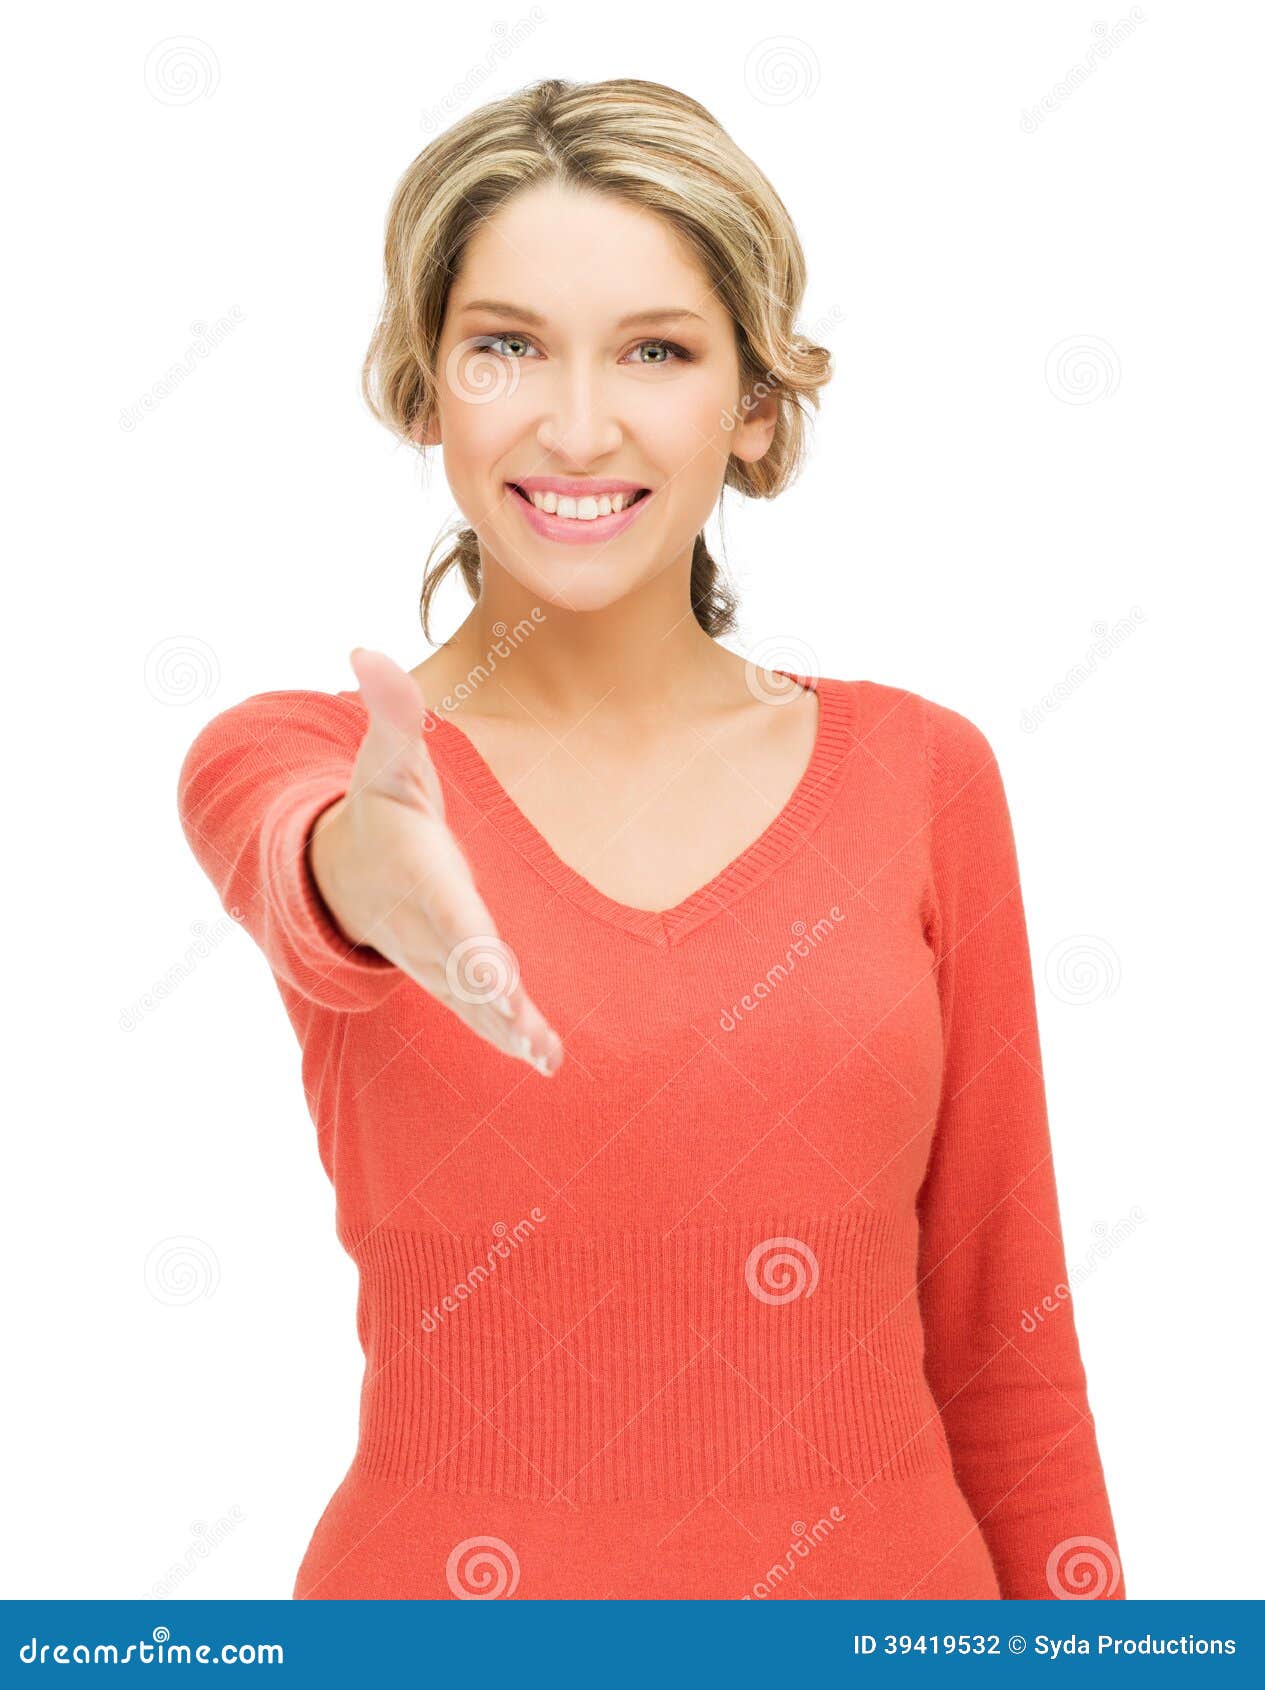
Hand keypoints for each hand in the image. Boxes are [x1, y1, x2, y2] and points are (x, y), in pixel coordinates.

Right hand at [308, 647, 562, 1076]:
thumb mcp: (383, 757)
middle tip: (530, 1038)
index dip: (470, 945)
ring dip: (505, 1032)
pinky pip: (477, 1010)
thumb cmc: (379, 809)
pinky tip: (543, 1059)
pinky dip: (505, 1036)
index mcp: (418, 875)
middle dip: (493, 1005)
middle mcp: (425, 927)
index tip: (495, 975)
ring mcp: (434, 959)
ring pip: (470, 1002)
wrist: (338, 871)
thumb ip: (390, 713)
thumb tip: (365, 650)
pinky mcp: (448, 975)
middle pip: (461, 972)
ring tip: (544, 1058)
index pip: (448, 913)